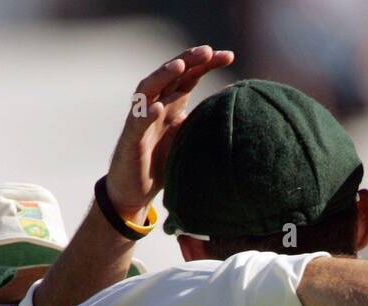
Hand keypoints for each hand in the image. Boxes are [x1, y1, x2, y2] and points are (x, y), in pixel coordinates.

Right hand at [105, 44, 234, 220]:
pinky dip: (147, 112)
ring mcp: (142, 119)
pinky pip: (138, 121)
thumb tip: (236, 118)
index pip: (190, 76)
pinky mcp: (131, 137)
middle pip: (172, 75)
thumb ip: (204, 126)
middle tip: (208, 51)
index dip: (207, 63)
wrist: (135, 191)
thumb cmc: (161, 165)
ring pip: (149, 88)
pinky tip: (158, 108)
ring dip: (164, 75)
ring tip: (179, 65)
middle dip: (189, 60)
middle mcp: (157, 105)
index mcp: (173, 104)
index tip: (229, 56)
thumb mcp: (189, 141)